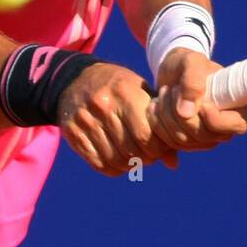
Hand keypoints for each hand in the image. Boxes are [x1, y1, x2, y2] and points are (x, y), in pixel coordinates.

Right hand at [55, 62, 179, 176]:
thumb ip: (159, 122)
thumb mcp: (141, 93)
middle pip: (130, 149)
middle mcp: (103, 105)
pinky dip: (112, 168)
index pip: (145, 135)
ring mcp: (85, 120)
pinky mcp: (72, 132)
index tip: (161, 149)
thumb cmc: (120, 87)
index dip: (157, 149)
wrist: (77, 78)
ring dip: (129, 165)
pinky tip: (118, 161)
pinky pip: (97, 162)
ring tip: (135, 160)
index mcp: (125, 92)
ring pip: (114, 159)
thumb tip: (174, 163)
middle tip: (149, 157)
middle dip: (145, 159)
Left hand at [146, 49, 246, 156]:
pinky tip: (155, 107)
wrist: (173, 72)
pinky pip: (172, 144)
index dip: (215, 118)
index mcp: (241, 106)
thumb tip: (186, 113)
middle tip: (171, 90)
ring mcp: (208, 138)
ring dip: (166, 116)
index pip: (236, 125)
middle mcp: (227, 127)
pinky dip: (159, 125)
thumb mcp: (192, 61)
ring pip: (185, 141)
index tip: (200, 101)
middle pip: (204, 136)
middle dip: (181, 113)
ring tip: (163, 93)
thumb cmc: (188, 63)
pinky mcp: (189, 143)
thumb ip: (193, 80)